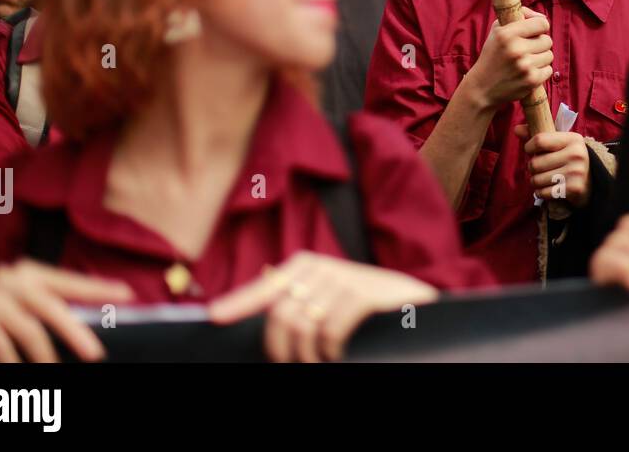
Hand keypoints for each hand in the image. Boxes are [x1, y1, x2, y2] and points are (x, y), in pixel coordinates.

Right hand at [0, 260, 134, 362]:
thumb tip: (88, 326)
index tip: (126, 294)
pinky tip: (19, 372)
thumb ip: (48, 306)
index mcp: (30, 273)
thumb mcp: (21, 303)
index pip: (69, 282)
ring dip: (44, 356)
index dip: (98, 288)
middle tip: (95, 354)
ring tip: (55, 372)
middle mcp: (11, 279)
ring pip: (28, 330)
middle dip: (75, 333)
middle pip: (52, 307)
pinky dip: (11, 361)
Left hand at [208, 251, 437, 362]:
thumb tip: (257, 314)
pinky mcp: (363, 294)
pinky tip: (338, 353)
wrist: (414, 302)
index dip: (239, 302)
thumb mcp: (328, 296)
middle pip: (280, 313)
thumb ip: (298, 299)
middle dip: (281, 348)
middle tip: (293, 363)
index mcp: (307, 266)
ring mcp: (344, 278)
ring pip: (302, 325)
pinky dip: (331, 350)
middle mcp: (322, 267)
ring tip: (317, 362)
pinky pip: (330, 329)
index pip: (266, 287)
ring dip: (307, 355)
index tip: (214, 316)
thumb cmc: (365, 305)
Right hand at [463, 7, 551, 108]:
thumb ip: (519, 16)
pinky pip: (549, 70)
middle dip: (539, 44)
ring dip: (541, 58)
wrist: (482, 87)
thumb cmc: (492, 55)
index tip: (534, 32)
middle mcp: (516, 49)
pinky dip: (541, 71)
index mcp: (507, 34)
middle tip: (527, 50)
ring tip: (526, 62)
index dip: (540, 27)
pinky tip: (528, 72)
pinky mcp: (531, 80)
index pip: (541, 23)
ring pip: (549, 55)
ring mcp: (525, 66)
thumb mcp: (497, 30)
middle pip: (547, 40)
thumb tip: (542, 17)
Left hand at [514, 123, 590, 207]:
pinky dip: (541, 192)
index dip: (529, 147)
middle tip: (541, 168)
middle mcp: (575, 154)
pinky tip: (550, 188)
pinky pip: (543, 192)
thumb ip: (538, 136)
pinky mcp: (573, 189)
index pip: (539, 140)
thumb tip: (516, 129)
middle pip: (535, 163)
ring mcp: (575, 172)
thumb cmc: (570, 160)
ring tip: (546, 179)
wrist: (593, 183)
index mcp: (572, 139)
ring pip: (536, 179)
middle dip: (533, 168)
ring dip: (536, 182)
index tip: (532, 151)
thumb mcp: (560, 144)